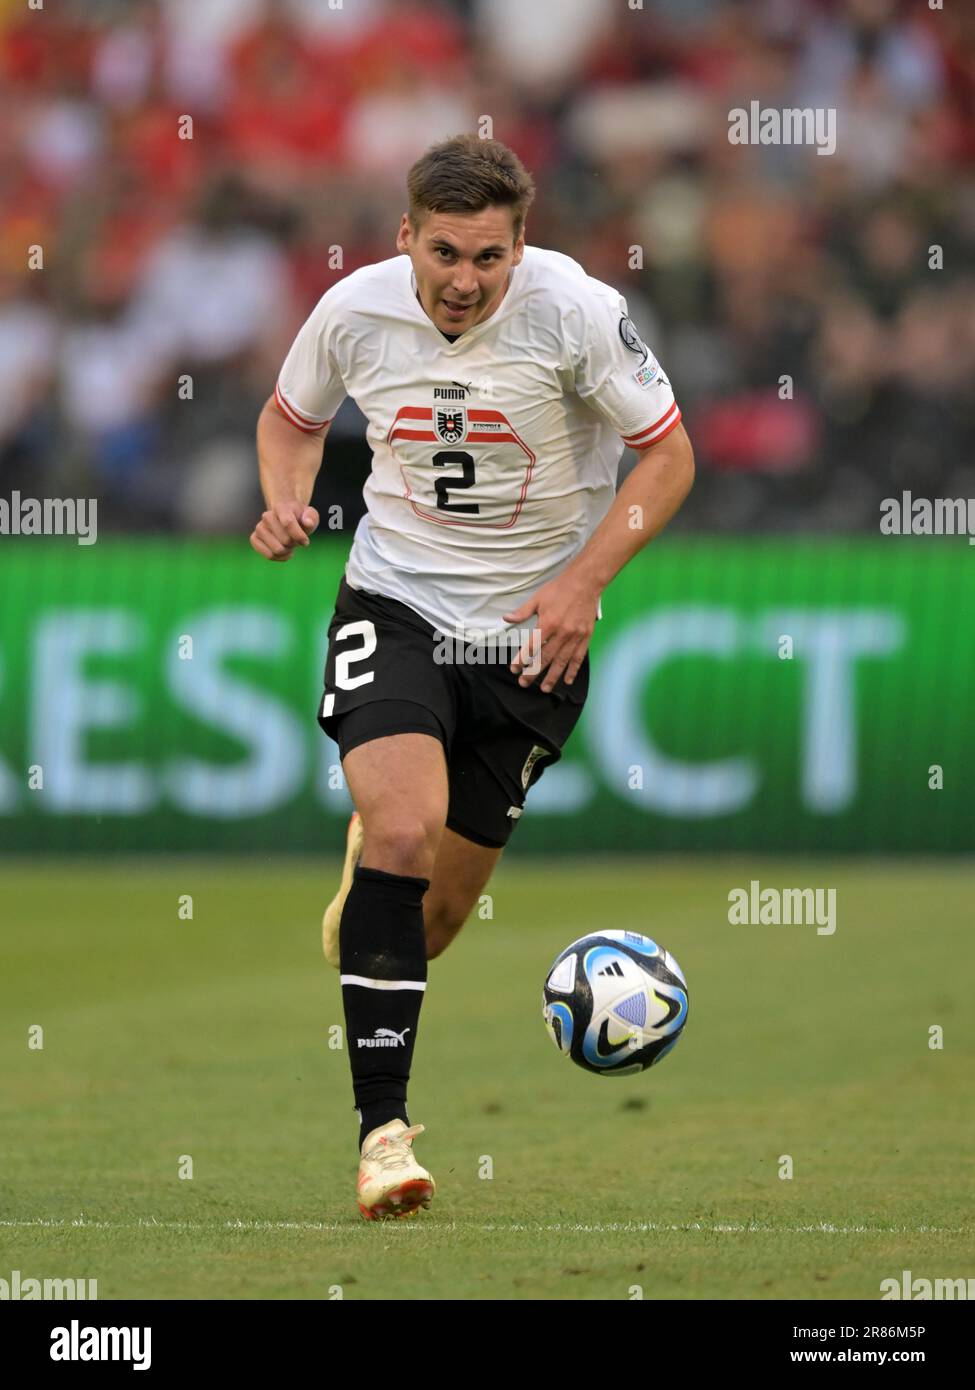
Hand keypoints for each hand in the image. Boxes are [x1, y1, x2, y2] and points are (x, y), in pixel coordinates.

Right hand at [250, 503, 318, 560]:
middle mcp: (267, 516)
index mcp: (281, 507)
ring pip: (276, 550)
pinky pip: (268, 555)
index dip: (299, 536)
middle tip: (295, 539)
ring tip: (289, 545)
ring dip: (287, 551)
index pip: (288, 523)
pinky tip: (283, 552)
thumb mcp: (311, 515)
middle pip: (285, 540)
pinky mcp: (254, 538)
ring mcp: (259, 527)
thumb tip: (307, 523)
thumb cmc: (300, 519)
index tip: (305, 541)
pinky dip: (279, 557)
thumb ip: (311, 517)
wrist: (287, 520)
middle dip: (294, 544)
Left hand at [502, 569, 599, 691]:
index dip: (522, 660)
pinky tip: (568, 680)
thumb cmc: (560, 589)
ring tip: (545, 688)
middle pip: (545, 659)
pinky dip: (573, 670)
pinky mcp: (585, 637)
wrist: (585, 583)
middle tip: (525, 683)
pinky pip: (578, 658)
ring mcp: (575, 636)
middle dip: (534, 673)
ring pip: (562, 662)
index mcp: (548, 623)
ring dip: (552, 677)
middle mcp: (562, 633)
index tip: (515, 669)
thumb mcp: (538, 599)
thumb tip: (506, 618)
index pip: (532, 647)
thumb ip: (522, 612)